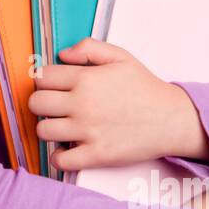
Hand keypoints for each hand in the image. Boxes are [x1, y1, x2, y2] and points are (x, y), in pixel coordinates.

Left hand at [28, 38, 202, 173]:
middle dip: (41, 103)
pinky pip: (60, 160)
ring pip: (43, 131)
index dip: (44, 81)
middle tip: (55, 106)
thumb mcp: (120, 57)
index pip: (41, 78)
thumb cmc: (145, 88)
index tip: (52, 86)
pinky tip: (68, 148)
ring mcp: (88, 131)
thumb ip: (89, 48)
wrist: (172, 119)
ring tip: (62, 126)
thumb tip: (62, 54)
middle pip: (36, 104)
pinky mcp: (96, 155)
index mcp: (86, 78)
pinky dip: (58, 156)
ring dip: (49, 128)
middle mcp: (83, 104)